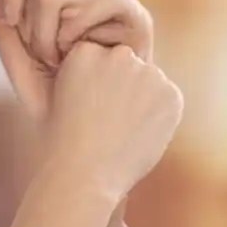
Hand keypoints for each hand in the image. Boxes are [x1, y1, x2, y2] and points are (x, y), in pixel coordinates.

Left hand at [0, 0, 153, 119]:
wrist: (87, 138)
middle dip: (34, 12)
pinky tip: (77, 48)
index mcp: (56, 0)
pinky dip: (84, 20)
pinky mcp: (138, 19)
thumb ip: (7, 19)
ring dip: (56, 21)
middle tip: (40, 52)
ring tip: (58, 57)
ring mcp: (111, 4)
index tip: (8, 21)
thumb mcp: (19, 58)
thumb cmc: (53, 101)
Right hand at [42, 42, 181, 199]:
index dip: (101, 85)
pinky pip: (169, 99)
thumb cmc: (63, 143)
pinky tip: (140, 134)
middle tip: (110, 120)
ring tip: (124, 130)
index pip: (105, 58)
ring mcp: (147, 73)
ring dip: (145, 99)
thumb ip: (83, 73)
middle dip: (125, 86)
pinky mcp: (171, 94)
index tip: (93, 107)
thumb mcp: (55, 95)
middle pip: (130, 65)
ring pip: (151, 82)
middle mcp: (119, 56)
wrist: (85, 175)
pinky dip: (161, 115)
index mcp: (86, 51)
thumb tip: (109, 70)